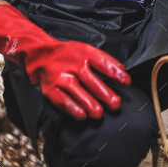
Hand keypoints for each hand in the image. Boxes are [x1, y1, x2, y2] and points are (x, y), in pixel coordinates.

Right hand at [0, 3, 129, 119]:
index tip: (126, 82)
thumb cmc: (69, 55)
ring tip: (99, 113)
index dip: (115, 72)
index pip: (101, 62)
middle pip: (90, 80)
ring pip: (77, 92)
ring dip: (89, 104)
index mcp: (83, 53)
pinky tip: (82, 116)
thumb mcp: (86, 50)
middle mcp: (72, 65)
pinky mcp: (51, 89)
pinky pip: (62, 100)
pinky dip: (72, 108)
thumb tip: (122, 71)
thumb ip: (103, 60)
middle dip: (104, 93)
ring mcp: (61, 77)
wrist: (40, 55)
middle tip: (116, 104)